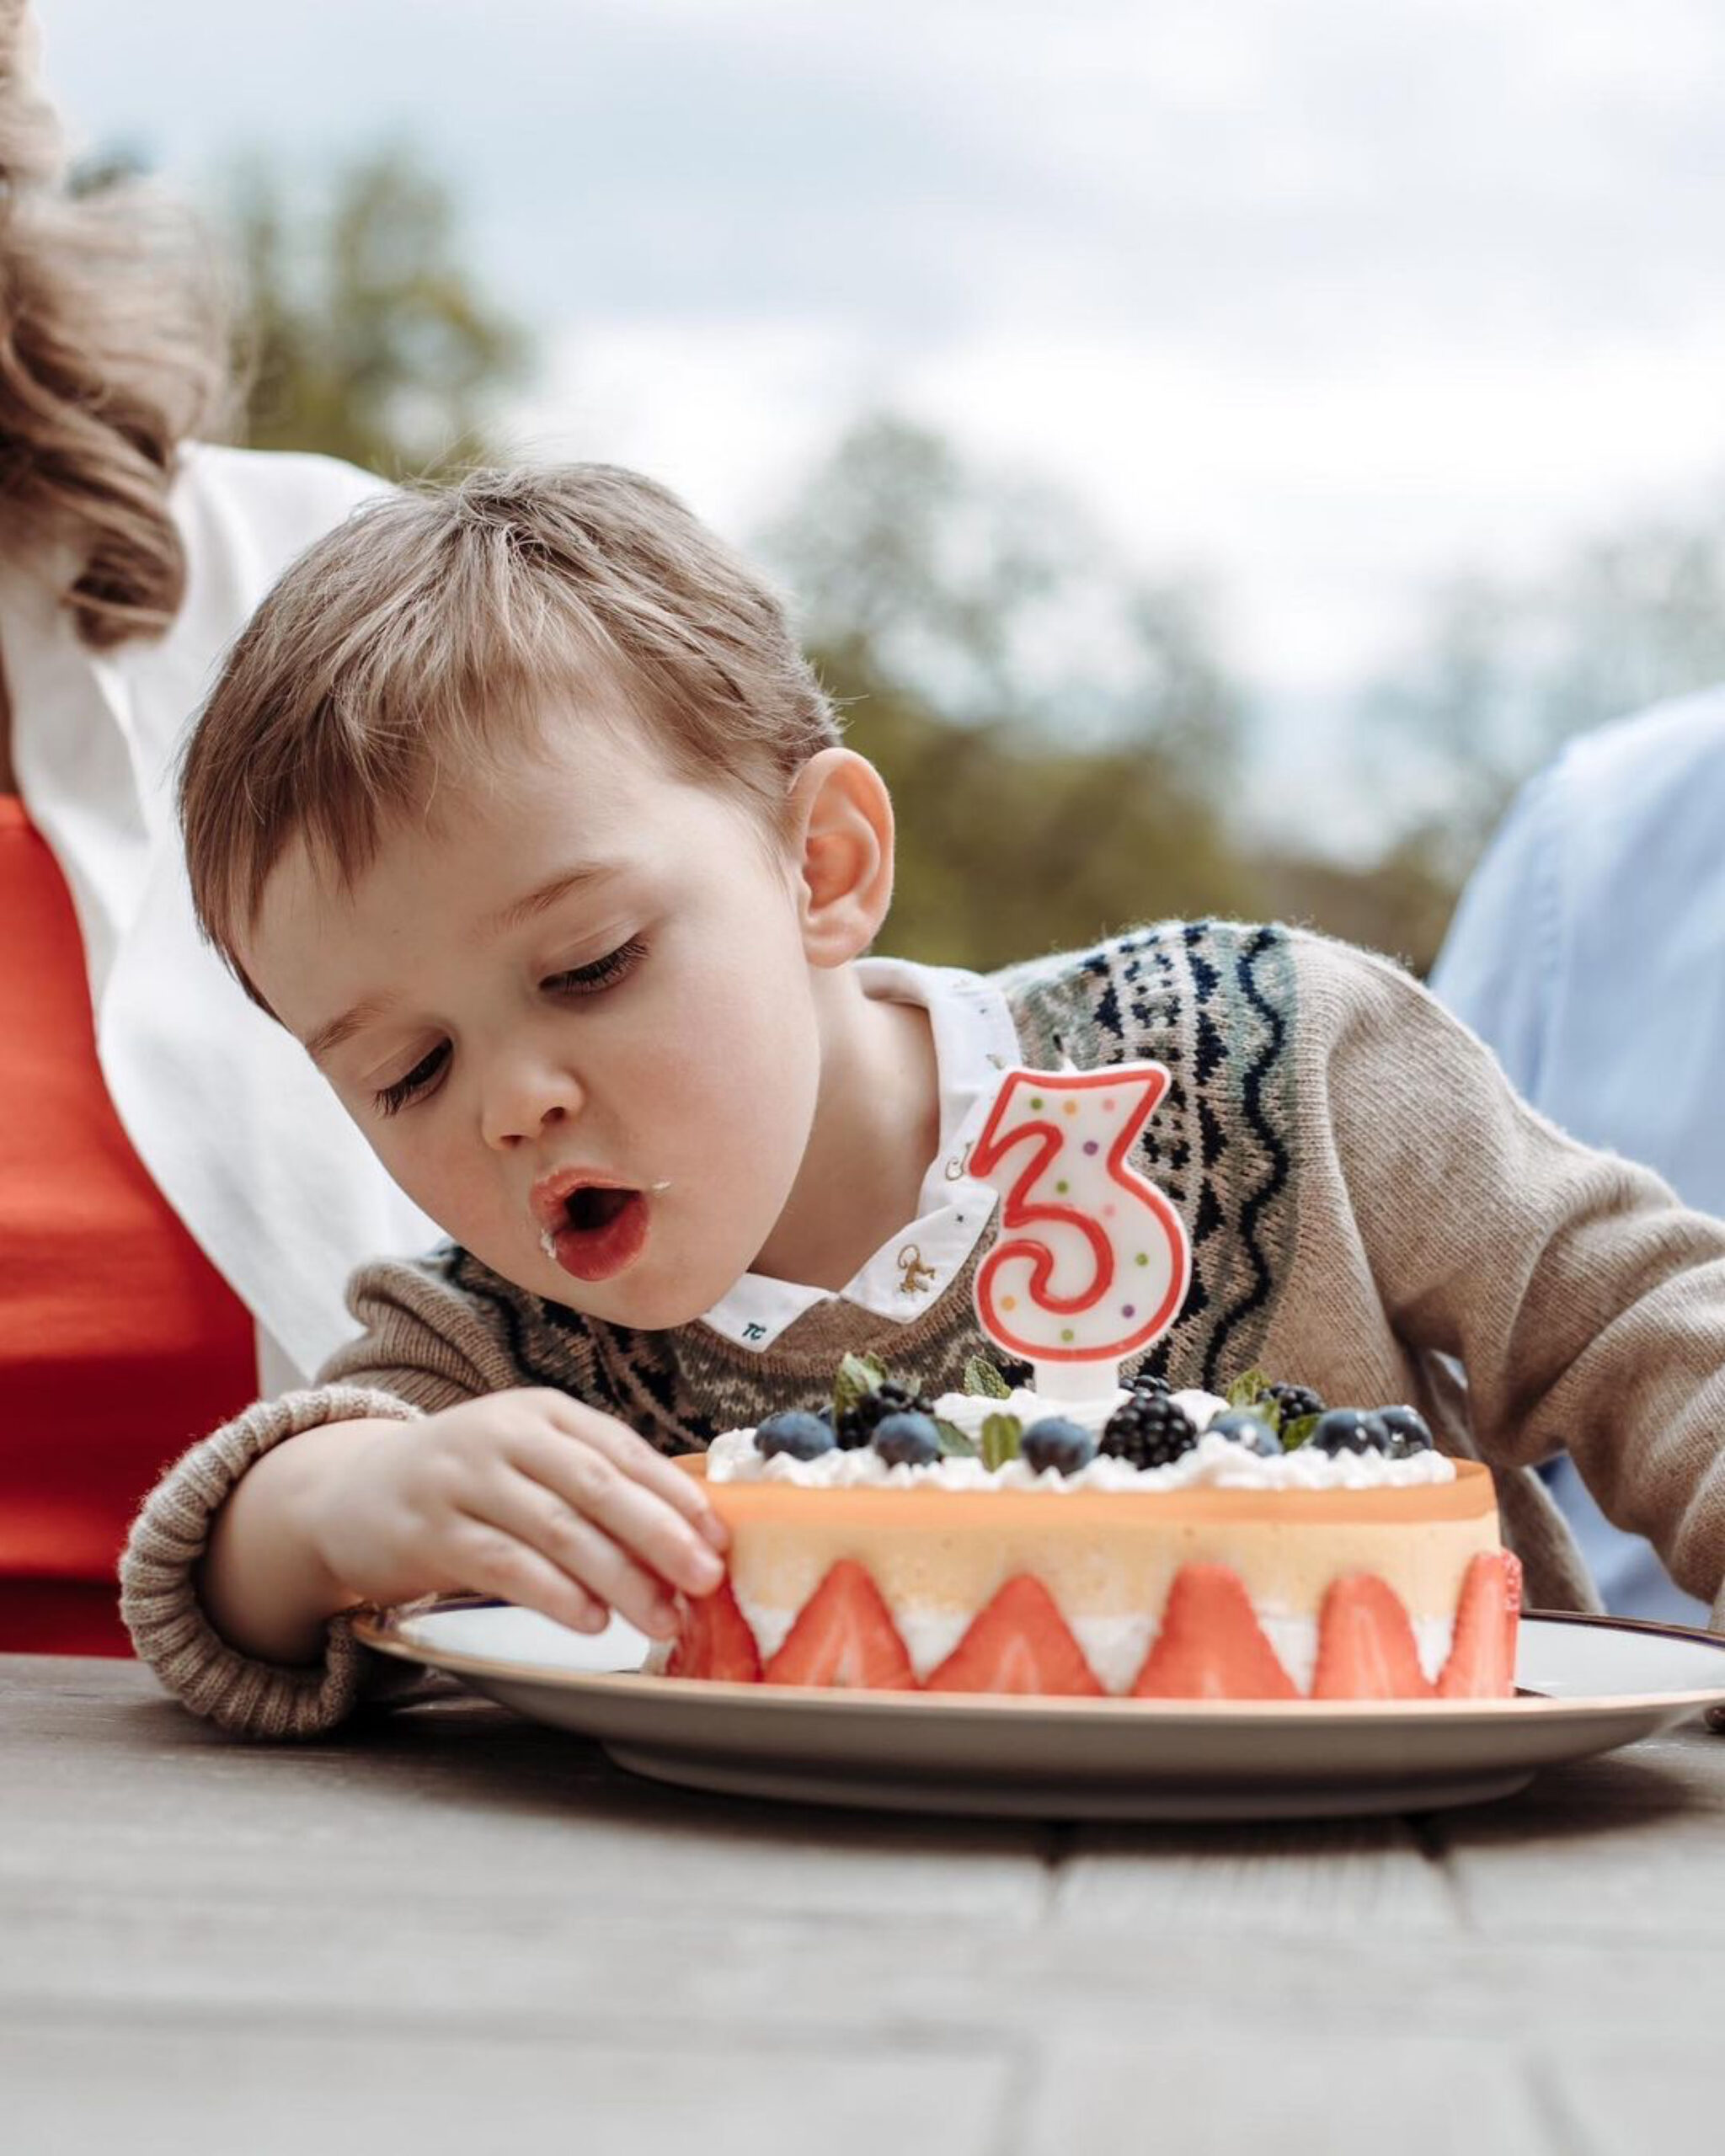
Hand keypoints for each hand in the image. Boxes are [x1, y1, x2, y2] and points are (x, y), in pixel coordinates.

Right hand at [310, 1390, 728, 1640]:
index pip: (621, 1449)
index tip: (719, 1537)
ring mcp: (462, 1481)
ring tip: (662, 1617)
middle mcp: (503, 1436)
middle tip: (704, 1579)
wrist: (350, 1498)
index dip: (675, 1494)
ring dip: (619, 1577)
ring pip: (556, 1528)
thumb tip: (687, 1532)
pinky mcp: (430, 1533)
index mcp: (541, 1412)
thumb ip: (591, 1482)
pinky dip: (555, 1594)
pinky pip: (504, 1564)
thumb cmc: (464, 1486)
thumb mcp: (527, 1462)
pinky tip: (592, 1620)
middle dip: (659, 1535)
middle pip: (596, 1485)